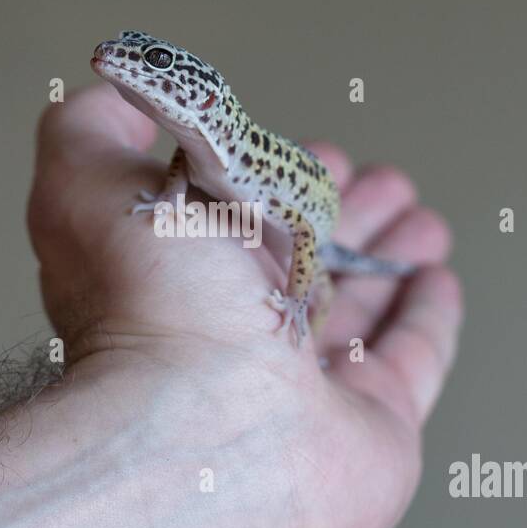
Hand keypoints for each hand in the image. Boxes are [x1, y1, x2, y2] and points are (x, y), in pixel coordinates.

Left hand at [27, 86, 462, 527]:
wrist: (207, 433)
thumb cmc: (151, 309)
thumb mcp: (89, 182)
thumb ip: (89, 129)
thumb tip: (110, 94)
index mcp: (179, 277)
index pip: (234, 219)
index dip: (271, 178)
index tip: (313, 148)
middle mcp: (237, 333)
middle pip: (302, 262)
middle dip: (344, 211)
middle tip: (381, 179)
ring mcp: (306, 386)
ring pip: (357, 305)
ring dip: (389, 254)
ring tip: (420, 217)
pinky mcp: (373, 425)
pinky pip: (411, 361)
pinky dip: (427, 317)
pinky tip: (436, 280)